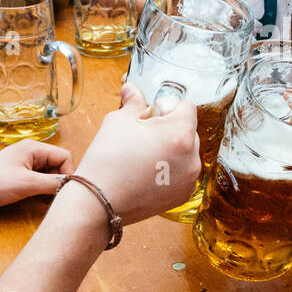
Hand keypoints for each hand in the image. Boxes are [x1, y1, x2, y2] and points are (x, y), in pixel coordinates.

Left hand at [0, 140, 75, 224]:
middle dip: (61, 180)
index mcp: (33, 148)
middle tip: (60, 196)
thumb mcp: (27, 183)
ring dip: (51, 187)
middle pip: (58, 165)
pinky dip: (42, 191)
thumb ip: (54, 183)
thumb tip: (73, 185)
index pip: (64, 156)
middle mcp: (30, 154)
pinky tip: (40, 200)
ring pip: (49, 175)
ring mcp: (23, 167)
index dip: (70, 172)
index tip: (69, 190)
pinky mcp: (17, 179)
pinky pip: (38, 182)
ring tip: (49, 199)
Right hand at [73, 84, 199, 223]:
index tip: (148, 117)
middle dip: (168, 128)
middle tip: (143, 137)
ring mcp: (190, 179)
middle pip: (187, 130)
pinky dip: (171, 169)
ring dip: (171, 149)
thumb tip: (131, 88)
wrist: (98, 202)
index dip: (165, 108)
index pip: (186, 107)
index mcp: (181, 134)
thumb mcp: (118, 121)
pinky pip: (183, 172)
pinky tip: (147, 173)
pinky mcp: (183, 195)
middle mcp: (192, 157)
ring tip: (143, 157)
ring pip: (186, 152)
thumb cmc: (108, 160)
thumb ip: (133, 102)